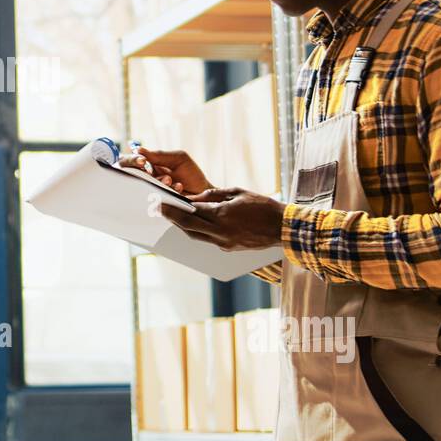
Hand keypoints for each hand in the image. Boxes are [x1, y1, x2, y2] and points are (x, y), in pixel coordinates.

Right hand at [116, 146, 211, 194]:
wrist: (204, 193)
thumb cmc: (191, 175)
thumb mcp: (178, 159)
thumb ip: (160, 155)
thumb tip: (139, 150)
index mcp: (150, 165)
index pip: (131, 160)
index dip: (132, 160)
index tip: (142, 161)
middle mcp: (148, 178)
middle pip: (131, 174)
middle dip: (141, 172)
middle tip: (150, 172)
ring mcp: (151, 190)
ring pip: (144, 185)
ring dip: (158, 181)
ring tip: (171, 180)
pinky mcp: (157, 202)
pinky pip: (154, 196)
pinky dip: (167, 189)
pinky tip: (178, 187)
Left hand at [159, 187, 284, 249]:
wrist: (281, 227)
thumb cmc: (262, 206)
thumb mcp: (237, 192)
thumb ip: (214, 195)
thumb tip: (195, 196)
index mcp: (222, 215)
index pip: (191, 211)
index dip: (175, 206)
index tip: (163, 201)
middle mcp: (220, 231)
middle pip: (188, 226)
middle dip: (171, 217)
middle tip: (159, 209)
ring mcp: (224, 242)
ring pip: (195, 236)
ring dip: (182, 227)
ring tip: (172, 217)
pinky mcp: (228, 248)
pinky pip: (207, 240)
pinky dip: (198, 232)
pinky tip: (193, 224)